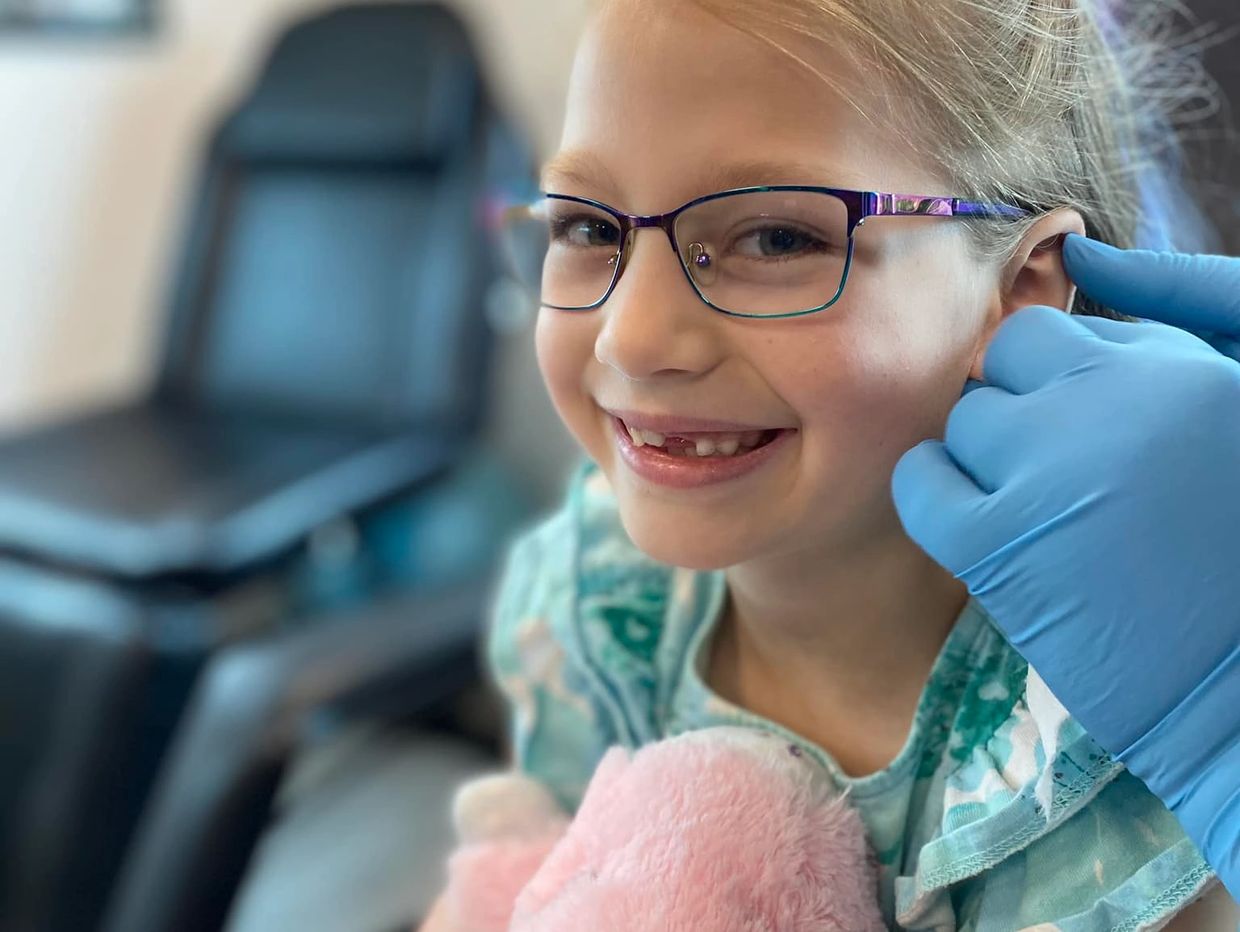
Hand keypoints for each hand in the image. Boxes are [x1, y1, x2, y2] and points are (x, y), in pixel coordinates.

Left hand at [891, 235, 1239, 896]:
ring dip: (989, 464)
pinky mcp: (997, 548)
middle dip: (1024, 419)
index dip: (1055, 385)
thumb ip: (1177, 296)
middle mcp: (1090, 404)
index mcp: (1156, 363)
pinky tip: (991, 531)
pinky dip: (939, 499)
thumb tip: (1078, 244)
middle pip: (996, 379)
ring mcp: (1037, 473)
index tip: (1086, 433)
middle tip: (1074, 479)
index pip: (1039, 337)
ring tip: (1050, 513)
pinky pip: (920, 487)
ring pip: (960, 429)